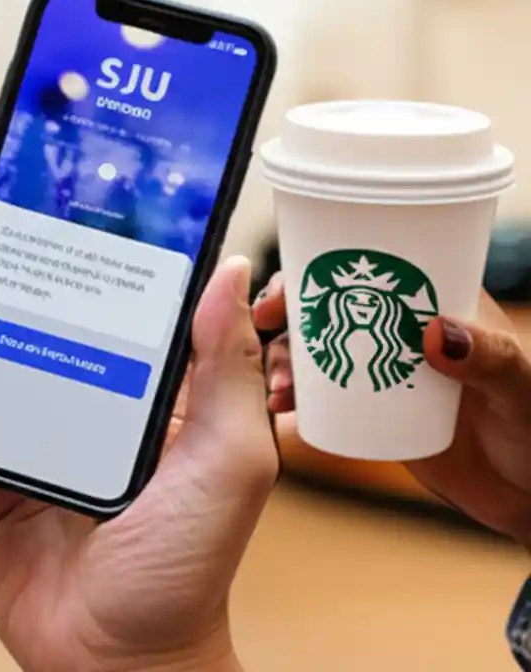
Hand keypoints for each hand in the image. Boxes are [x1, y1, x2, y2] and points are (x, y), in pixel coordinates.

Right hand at [0, 182, 277, 671]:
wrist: (115, 658)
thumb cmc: (189, 568)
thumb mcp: (230, 462)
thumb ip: (227, 370)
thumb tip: (229, 267)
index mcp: (150, 376)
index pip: (111, 279)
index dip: (76, 224)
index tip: (40, 180)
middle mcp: (88, 386)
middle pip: (32, 293)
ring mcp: (33, 422)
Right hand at [255, 275, 530, 545]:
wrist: (530, 494)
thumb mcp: (520, 388)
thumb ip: (487, 359)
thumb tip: (433, 330)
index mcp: (438, 304)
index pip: (371, 272)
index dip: (316, 271)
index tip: (282, 295)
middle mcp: (404, 332)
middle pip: (329, 306)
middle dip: (286, 317)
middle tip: (263, 335)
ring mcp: (384, 372)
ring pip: (317, 351)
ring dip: (284, 361)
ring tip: (278, 390)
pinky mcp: (372, 412)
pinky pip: (323, 396)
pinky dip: (295, 398)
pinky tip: (281, 409)